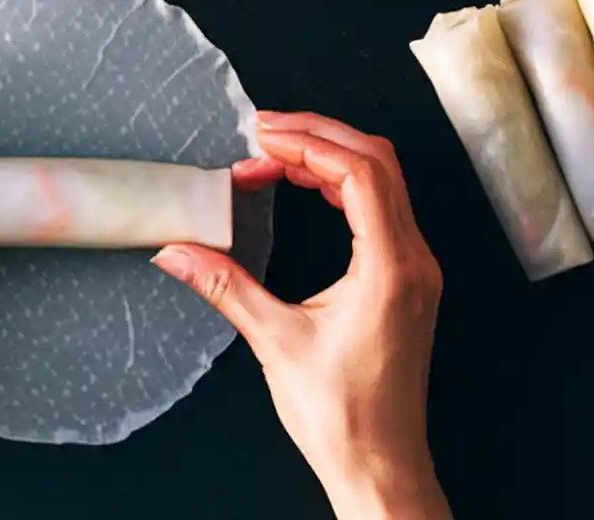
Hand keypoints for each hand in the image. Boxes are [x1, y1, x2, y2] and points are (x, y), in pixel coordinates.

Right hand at [154, 111, 450, 519]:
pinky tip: (309, 188)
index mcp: (389, 268)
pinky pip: (384, 210)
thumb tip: (177, 252)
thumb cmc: (341, 415)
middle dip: (321, 136)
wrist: (380, 462)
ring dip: (333, 158)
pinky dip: (346, 187)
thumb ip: (225, 286)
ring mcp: (416, 269)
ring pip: (385, 182)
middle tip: (266, 130)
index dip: (309, 143)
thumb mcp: (274, 343)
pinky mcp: (408, 280)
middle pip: (378, 163)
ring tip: (278, 155)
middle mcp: (413, 260)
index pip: (358, 174)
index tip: (264, 136)